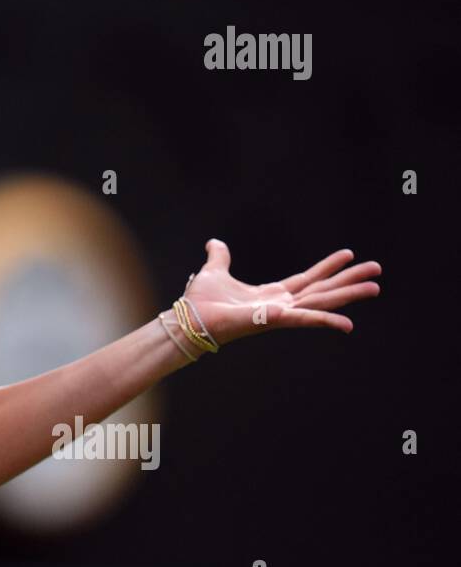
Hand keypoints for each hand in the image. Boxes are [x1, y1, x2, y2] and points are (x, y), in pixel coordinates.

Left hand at [183, 239, 381, 346]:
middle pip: (322, 290)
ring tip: (374, 287)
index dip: (327, 267)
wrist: (189, 319)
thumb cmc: (201, 302)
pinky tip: (347, 324)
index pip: (306, 279)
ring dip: (348, 295)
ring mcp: (280, 314)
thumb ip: (220, 257)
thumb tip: (215, 242)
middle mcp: (281, 305)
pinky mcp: (273, 321)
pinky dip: (324, 320)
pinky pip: (303, 320)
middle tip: (376, 271)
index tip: (349, 254)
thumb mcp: (214, 271)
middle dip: (349, 280)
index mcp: (271, 295)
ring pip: (321, 302)